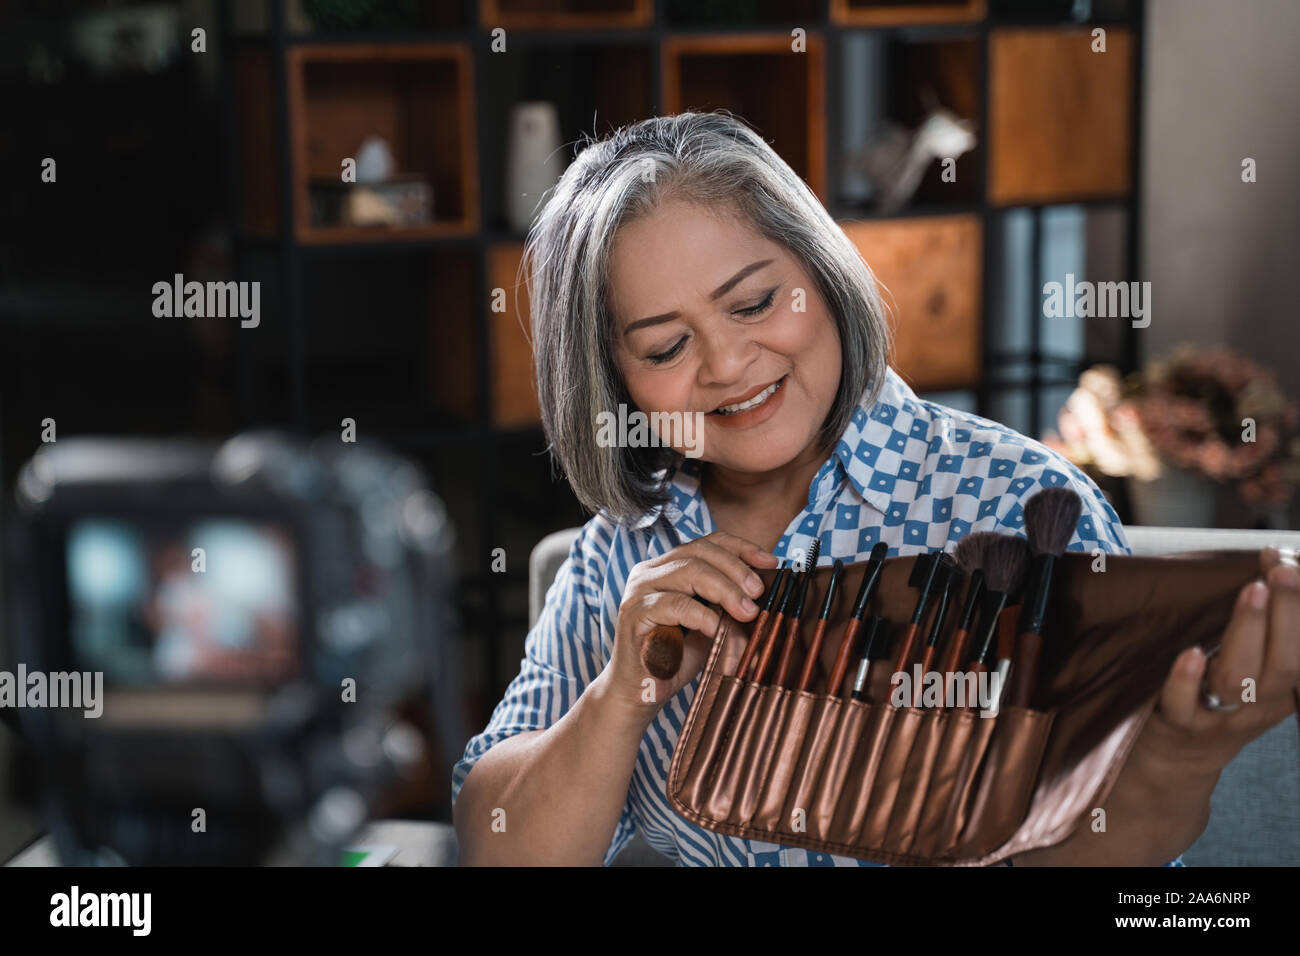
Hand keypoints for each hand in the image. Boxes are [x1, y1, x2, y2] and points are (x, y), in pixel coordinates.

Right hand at [607, 532, 777, 718]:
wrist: (642, 694)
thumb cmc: (677, 658)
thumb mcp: (712, 624)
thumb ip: (730, 605)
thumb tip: (769, 597)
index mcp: (668, 567)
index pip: (707, 542)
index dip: (741, 547)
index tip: (770, 562)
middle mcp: (650, 571)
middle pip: (699, 552)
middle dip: (735, 569)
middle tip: (759, 592)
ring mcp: (639, 590)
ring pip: (688, 570)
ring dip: (725, 589)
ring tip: (748, 611)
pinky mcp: (634, 614)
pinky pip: (674, 605)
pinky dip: (703, 615)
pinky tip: (718, 629)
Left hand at [1137, 546, 1299, 780]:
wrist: (1179, 759)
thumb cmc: (1218, 695)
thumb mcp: (1255, 667)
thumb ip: (1265, 626)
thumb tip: (1274, 559)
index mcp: (1282, 686)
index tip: (1287, 561)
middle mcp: (1259, 702)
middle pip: (1283, 664)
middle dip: (1286, 614)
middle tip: (1281, 571)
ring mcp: (1220, 714)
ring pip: (1240, 680)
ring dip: (1247, 632)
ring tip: (1251, 590)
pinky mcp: (1179, 724)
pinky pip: (1185, 705)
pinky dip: (1187, 680)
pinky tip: (1191, 652)